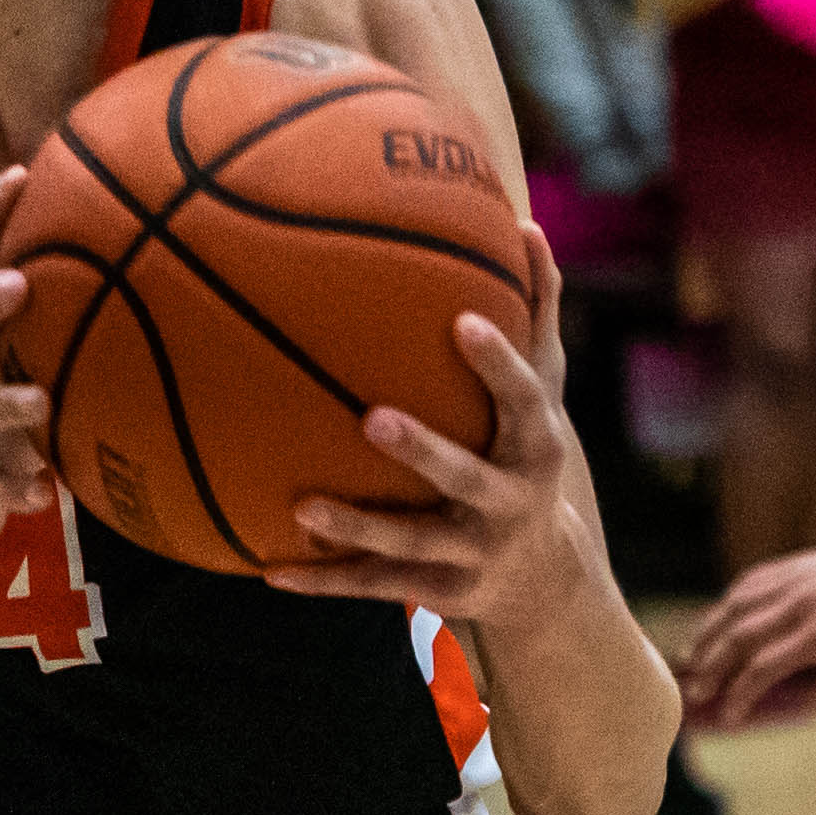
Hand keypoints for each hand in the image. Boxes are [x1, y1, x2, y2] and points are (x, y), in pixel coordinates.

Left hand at [271, 222, 595, 625]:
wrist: (547, 579)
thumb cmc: (529, 452)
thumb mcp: (546, 391)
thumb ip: (536, 311)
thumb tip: (525, 224)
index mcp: (536, 444)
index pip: (524, 399)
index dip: (498, 363)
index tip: (462, 320)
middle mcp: (510, 501)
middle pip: (467, 478)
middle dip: (424, 452)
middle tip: (371, 418)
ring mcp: (474, 552)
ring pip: (412, 541)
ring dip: (359, 525)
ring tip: (302, 506)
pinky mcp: (440, 590)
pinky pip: (376, 584)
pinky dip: (325, 578)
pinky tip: (268, 570)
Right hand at [683, 527, 815, 725]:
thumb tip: (806, 706)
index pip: (765, 667)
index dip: (741, 695)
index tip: (730, 719)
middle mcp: (799, 604)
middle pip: (739, 638)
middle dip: (711, 668)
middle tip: (695, 694)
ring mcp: (792, 581)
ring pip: (734, 607)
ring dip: (707, 635)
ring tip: (688, 659)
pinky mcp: (792, 566)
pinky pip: (747, 585)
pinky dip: (725, 605)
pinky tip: (716, 622)